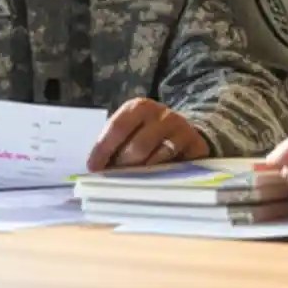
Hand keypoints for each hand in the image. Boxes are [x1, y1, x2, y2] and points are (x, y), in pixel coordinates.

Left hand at [86, 98, 209, 170]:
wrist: (185, 132)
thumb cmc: (148, 134)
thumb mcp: (131, 131)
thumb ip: (114, 144)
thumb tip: (95, 167)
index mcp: (139, 107)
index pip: (117, 127)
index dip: (103, 149)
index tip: (93, 168)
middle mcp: (161, 113)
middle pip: (137, 146)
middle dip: (123, 166)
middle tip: (114, 178)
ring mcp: (180, 128)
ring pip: (156, 158)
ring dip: (141, 173)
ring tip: (132, 180)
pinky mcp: (194, 145)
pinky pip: (174, 165)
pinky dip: (160, 175)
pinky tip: (153, 180)